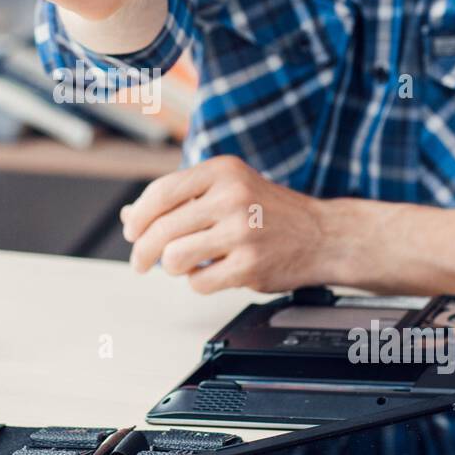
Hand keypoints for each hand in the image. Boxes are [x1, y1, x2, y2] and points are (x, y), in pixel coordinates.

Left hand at [120, 156, 354, 294]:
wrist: (323, 235)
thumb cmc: (270, 212)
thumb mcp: (229, 189)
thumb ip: (182, 199)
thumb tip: (131, 216)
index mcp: (222, 172)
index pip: (161, 193)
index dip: (138, 217)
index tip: (131, 231)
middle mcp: (232, 197)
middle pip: (162, 228)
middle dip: (142, 251)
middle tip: (139, 262)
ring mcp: (242, 232)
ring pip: (174, 258)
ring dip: (171, 267)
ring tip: (183, 265)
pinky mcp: (250, 265)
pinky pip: (199, 282)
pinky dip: (198, 282)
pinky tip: (212, 273)